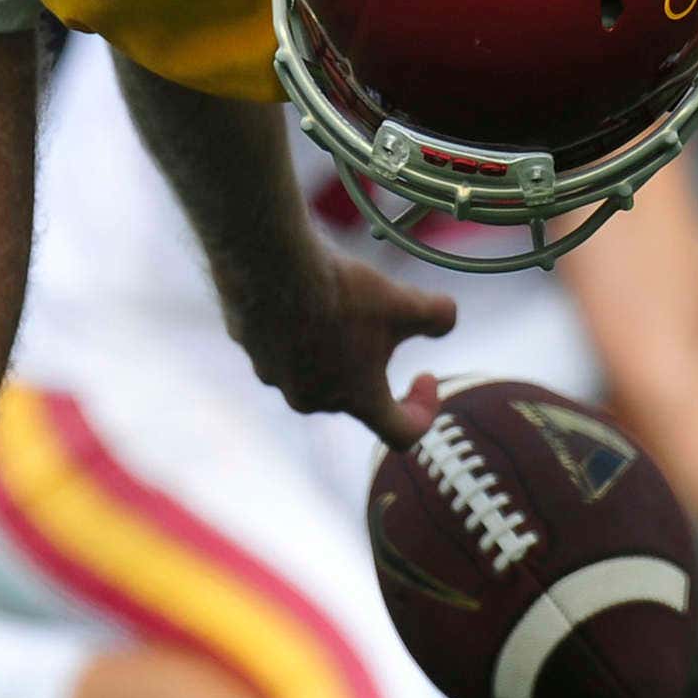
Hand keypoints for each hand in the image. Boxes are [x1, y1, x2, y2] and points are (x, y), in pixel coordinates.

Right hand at [226, 251, 455, 447]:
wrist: (270, 263)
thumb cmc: (341, 292)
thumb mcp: (405, 302)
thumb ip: (439, 317)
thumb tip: (446, 320)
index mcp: (357, 400)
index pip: (402, 433)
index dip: (423, 409)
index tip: (426, 376)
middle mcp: (313, 400)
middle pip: (354, 393)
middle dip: (372, 361)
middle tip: (379, 316)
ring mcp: (275, 376)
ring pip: (313, 366)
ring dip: (332, 340)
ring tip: (336, 296)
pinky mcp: (250, 347)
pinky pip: (281, 342)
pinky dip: (297, 323)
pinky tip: (300, 287)